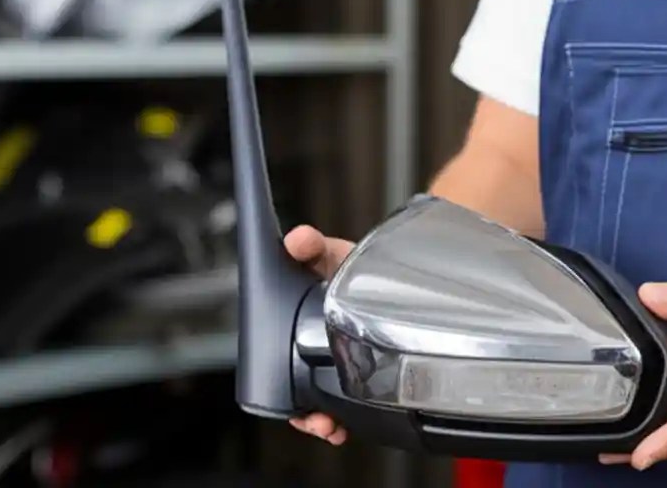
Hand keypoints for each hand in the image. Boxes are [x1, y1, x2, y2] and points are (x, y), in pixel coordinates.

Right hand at [283, 225, 353, 446]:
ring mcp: (334, 359)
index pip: (274, 348)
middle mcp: (312, 344)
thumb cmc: (351, 265)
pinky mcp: (358, 370)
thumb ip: (312, 244)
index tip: (283, 389)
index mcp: (297, 320)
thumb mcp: (328, 252)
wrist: (393, 272)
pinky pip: (344, 403)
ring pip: (315, 398)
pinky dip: (342, 420)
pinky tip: (345, 427)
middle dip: (298, 407)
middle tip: (310, 417)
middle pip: (293, 383)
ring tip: (327, 425)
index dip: (273, 371)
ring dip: (318, 418)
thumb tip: (297, 240)